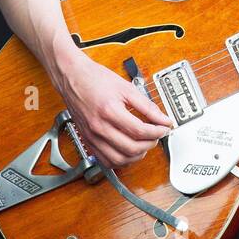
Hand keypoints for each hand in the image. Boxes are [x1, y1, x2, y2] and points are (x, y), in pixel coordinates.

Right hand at [53, 39, 174, 168]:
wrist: (72, 77)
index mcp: (109, 111)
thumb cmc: (96, 79)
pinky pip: (105, 161)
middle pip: (131, 148)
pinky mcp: (88, 141)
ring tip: (145, 144)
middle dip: (150, 144)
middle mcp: (99, 127)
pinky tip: (128, 152)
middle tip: (157, 135)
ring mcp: (91, 137)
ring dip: (136, 156)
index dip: (157, 131)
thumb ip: (147, 105)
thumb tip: (163, 118)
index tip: (165, 127)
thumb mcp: (126, 88)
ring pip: (118, 160)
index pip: (139, 131)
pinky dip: (120, 161)